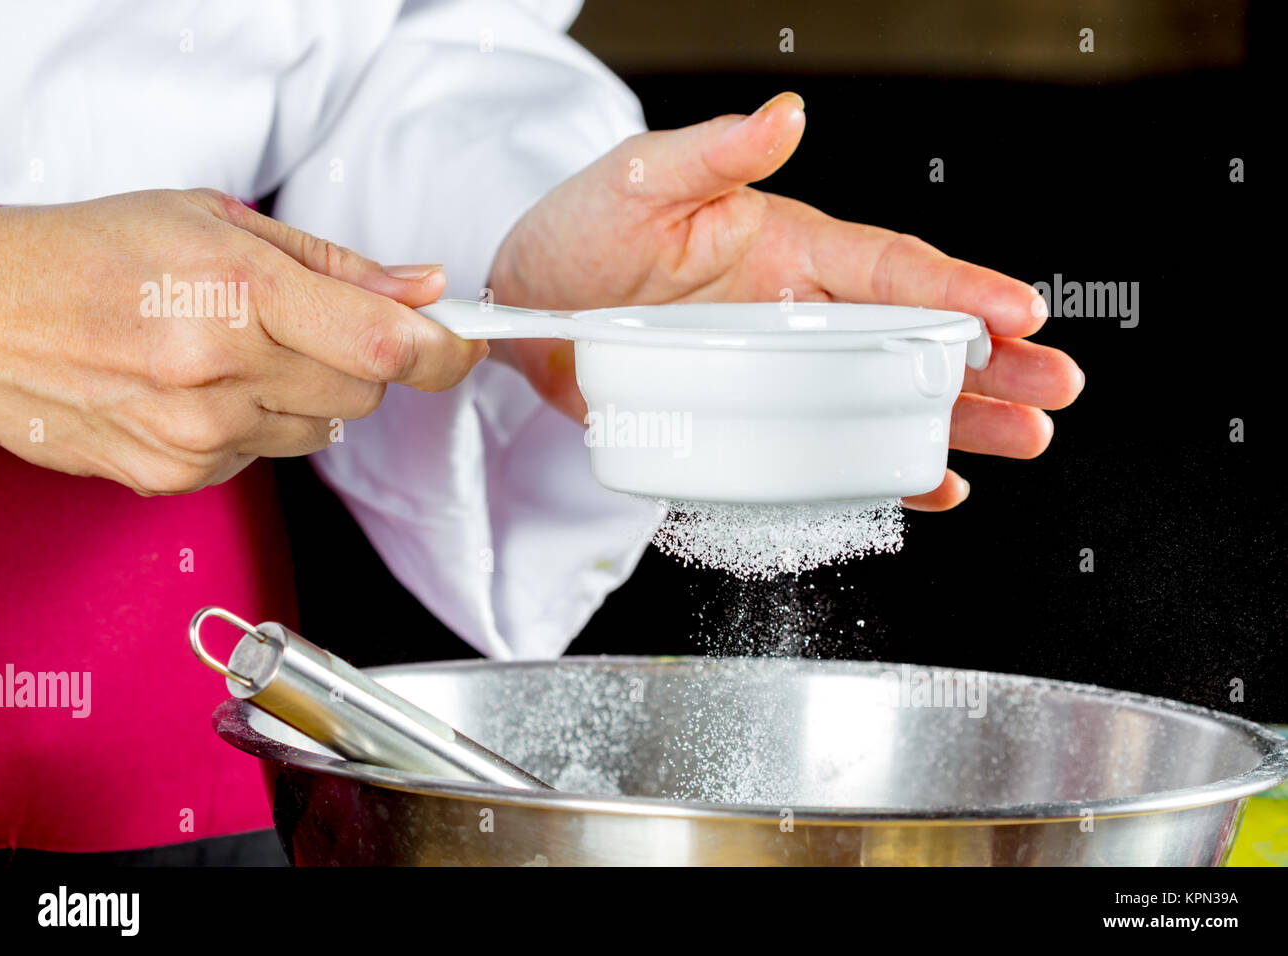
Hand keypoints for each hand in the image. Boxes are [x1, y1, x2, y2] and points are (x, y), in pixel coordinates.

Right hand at [0, 189, 485, 493]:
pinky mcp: (178, 477)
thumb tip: (421, 290)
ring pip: (322, 427)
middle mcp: (220, 371)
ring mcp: (197, 433)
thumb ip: (336, 266)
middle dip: (361, 358)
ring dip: (306, 393)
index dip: (445, 350)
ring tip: (235, 351)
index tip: (467, 344)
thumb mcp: (219, 222)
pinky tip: (201, 388)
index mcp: (238, 292)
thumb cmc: (92, 255)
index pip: (385, 344)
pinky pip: (266, 457)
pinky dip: (255, 424)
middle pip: (368, 391)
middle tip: (308, 323)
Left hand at [488, 93, 1082, 510]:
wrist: (525, 310)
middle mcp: (799, 309)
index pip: (890, 266)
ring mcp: (780, 370)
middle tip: (1054, 386)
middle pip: (914, 337)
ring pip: (888, 395)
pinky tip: (930, 482)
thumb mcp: (642, 180)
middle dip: (990, 362)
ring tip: (1023, 439)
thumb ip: (715, 152)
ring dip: (958, 419)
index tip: (1020, 310)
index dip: (959, 287)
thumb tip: (785, 115)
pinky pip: (829, 445)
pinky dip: (880, 466)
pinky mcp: (751, 418)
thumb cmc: (581, 233)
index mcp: (789, 246)